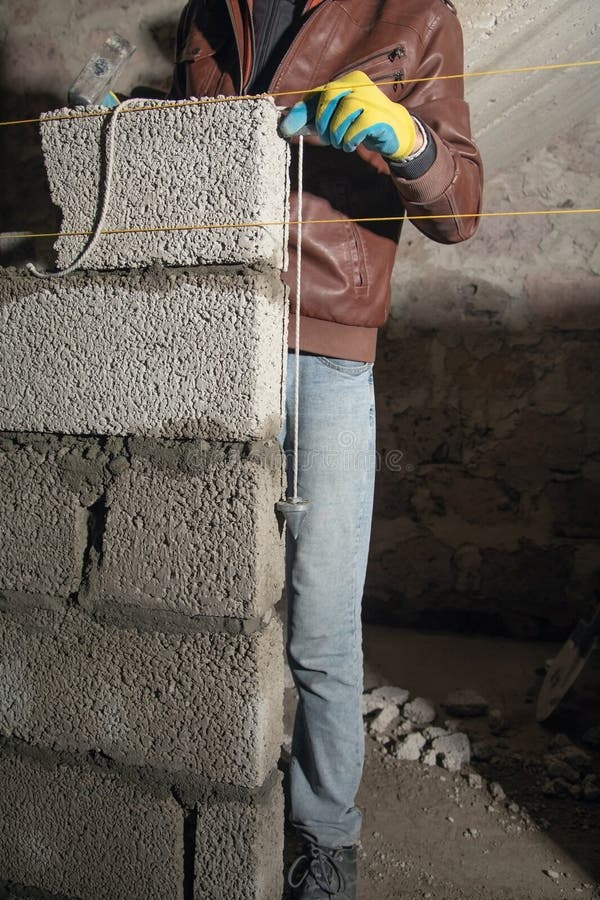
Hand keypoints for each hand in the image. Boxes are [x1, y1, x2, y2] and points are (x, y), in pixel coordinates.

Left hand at [279, 70, 418, 160]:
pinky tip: (353, 143)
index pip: (318, 93)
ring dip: (336, 135)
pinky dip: (349, 141)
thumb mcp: (334, 121)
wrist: (394, 133)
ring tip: (342, 142)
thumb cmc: (360, 125)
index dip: (301, 112)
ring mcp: (370, 97)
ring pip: (341, 114)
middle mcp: (358, 84)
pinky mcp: (378, 115)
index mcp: (346, 81)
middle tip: (327, 139)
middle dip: (321, 122)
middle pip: (328, 97)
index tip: (286, 129)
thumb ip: (312, 120)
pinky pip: (355, 128)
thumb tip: (285, 124)